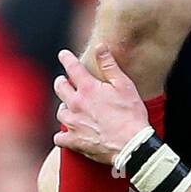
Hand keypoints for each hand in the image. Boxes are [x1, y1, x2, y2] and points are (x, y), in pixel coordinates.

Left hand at [52, 45, 149, 165]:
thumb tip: (100, 47)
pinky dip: (62, 134)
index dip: (67, 59)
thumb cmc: (131, 114)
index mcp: (88, 89)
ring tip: (69, 106)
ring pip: (59, 111)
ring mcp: (73, 123)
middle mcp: (76, 104)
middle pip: (60, 88)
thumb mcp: (124, 85)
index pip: (72, 68)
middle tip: (63, 80)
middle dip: (61, 82)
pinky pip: (59, 137)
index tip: (63, 54)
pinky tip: (67, 133)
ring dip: (64, 106)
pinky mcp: (74, 141)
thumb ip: (109, 65)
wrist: (131, 144)